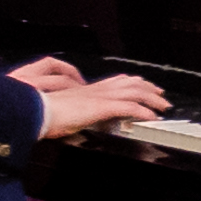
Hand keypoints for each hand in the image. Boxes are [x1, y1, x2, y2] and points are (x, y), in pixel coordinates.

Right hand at [13, 59, 171, 137]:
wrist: (37, 112)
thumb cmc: (45, 113)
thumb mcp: (66, 110)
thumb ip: (78, 111)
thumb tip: (82, 118)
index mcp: (88, 89)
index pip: (116, 81)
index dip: (133, 83)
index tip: (143, 86)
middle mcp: (97, 89)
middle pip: (130, 84)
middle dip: (149, 88)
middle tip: (161, 96)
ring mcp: (100, 97)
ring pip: (135, 93)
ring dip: (152, 99)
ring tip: (163, 106)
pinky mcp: (101, 107)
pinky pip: (129, 107)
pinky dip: (143, 112)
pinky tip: (152, 117)